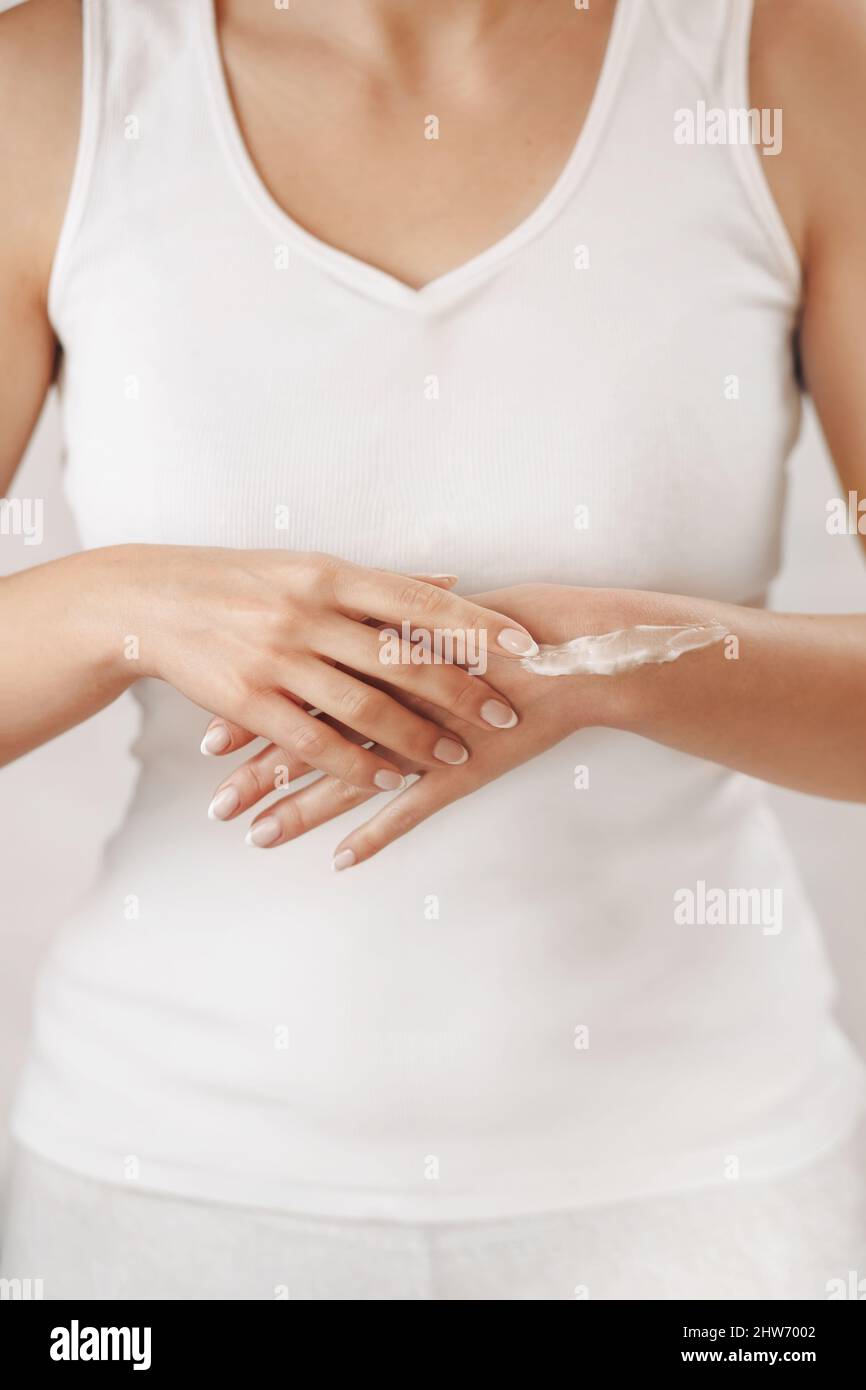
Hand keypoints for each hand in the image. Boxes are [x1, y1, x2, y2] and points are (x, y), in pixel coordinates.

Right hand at [123, 546, 536, 791]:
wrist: (152, 602)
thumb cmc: (243, 581)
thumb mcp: (311, 566)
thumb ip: (385, 582)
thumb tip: (456, 579)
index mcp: (330, 574)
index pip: (419, 600)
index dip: (476, 625)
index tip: (525, 646)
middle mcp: (308, 613)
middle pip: (401, 657)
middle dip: (461, 689)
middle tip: (506, 714)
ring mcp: (277, 658)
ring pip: (363, 705)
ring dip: (418, 735)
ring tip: (459, 755)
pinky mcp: (248, 701)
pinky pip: (313, 742)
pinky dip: (356, 763)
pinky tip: (390, 779)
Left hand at [205, 584, 632, 857]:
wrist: (575, 650)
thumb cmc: (508, 628)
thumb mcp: (438, 617)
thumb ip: (391, 627)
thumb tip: (347, 629)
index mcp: (378, 655)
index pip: (299, 692)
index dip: (253, 720)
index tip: (208, 742)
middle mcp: (391, 697)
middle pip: (310, 741)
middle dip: (258, 776)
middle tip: (214, 804)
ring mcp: (424, 738)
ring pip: (347, 780)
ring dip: (299, 812)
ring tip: (255, 836)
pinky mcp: (460, 770)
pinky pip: (409, 811)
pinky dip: (375, 836)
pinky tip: (341, 861)